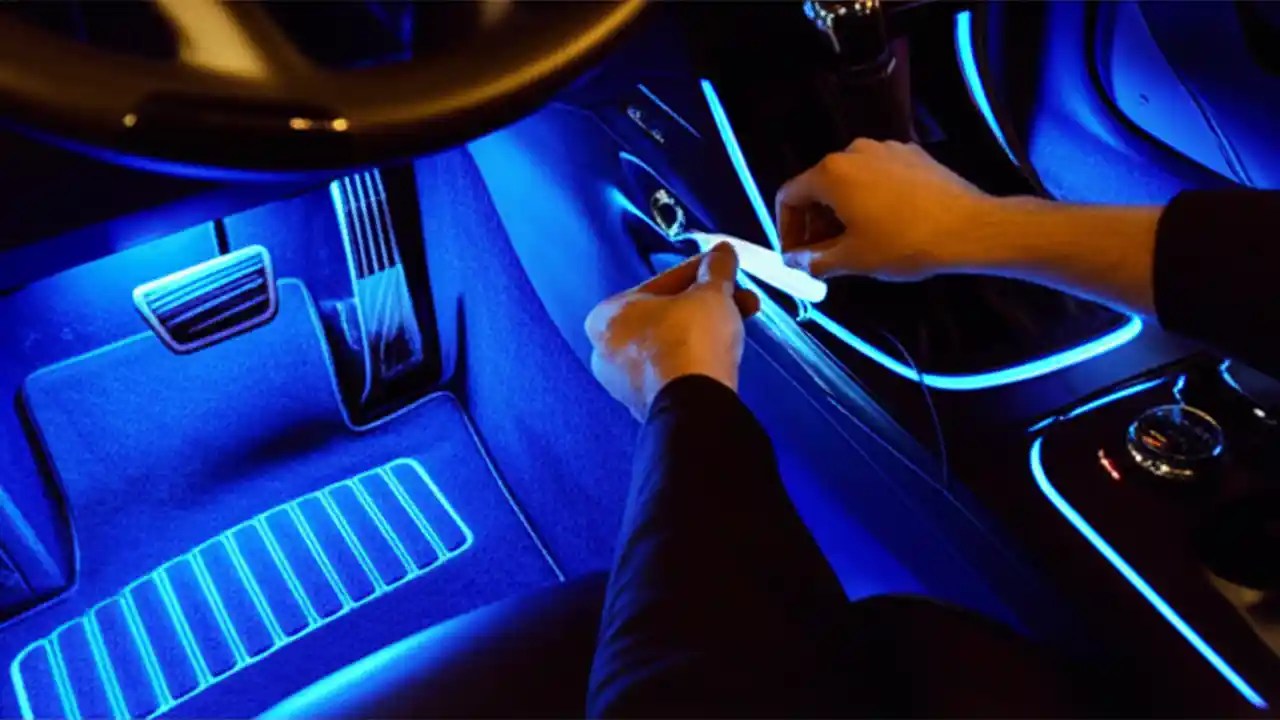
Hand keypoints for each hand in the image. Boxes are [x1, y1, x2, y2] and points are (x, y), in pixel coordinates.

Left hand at [585, 244, 760, 419]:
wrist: (694, 405)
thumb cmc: (691, 340)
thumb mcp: (711, 294)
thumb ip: (717, 269)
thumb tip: (723, 252)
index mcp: (607, 314)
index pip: (663, 282)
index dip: (702, 271)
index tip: (726, 268)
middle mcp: (605, 349)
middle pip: (667, 315)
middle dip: (708, 305)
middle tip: (741, 301)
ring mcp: (622, 382)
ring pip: (671, 344)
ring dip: (705, 331)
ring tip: (738, 325)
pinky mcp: (645, 405)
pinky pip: (673, 371)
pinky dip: (695, 360)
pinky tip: (721, 356)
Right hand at [775, 139, 995, 280]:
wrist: (968, 228)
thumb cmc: (902, 243)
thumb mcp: (852, 259)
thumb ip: (814, 260)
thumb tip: (795, 262)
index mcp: (831, 172)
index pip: (789, 196)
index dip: (786, 229)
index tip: (796, 256)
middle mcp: (854, 151)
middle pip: (818, 186)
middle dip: (814, 222)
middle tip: (822, 255)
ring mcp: (886, 149)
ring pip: (849, 180)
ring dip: (842, 211)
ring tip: (854, 242)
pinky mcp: (912, 155)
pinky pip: (877, 176)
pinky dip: (869, 198)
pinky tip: (885, 225)